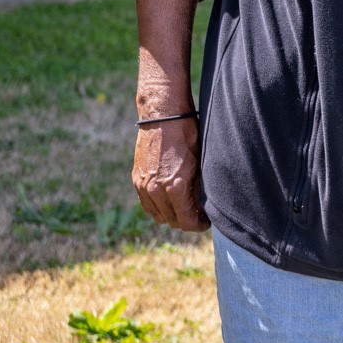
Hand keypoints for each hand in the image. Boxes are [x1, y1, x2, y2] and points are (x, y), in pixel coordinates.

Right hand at [133, 116, 207, 231]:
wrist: (163, 116)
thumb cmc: (188, 135)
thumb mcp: (201, 163)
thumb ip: (199, 188)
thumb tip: (203, 206)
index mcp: (175, 187)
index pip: (186, 221)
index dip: (198, 225)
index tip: (206, 222)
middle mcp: (156, 190)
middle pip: (172, 221)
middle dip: (186, 222)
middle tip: (198, 217)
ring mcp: (144, 185)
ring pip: (157, 215)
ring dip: (171, 216)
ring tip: (185, 210)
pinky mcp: (137, 180)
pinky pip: (146, 204)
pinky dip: (157, 208)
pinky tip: (169, 202)